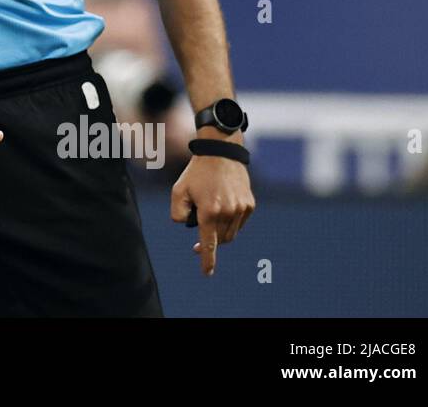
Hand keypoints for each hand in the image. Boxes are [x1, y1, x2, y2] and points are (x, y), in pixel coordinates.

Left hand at [170, 152, 254, 275]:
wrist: (221, 153)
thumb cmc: (196, 172)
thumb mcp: (178, 191)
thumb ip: (178, 213)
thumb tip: (187, 226)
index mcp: (210, 211)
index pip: (209, 243)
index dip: (207, 260)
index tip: (207, 273)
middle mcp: (228, 212)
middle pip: (219, 239)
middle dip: (209, 241)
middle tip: (198, 237)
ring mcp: (242, 209)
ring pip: (230, 233)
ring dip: (220, 232)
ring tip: (210, 214)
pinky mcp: (250, 205)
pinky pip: (239, 223)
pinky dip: (230, 222)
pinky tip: (222, 208)